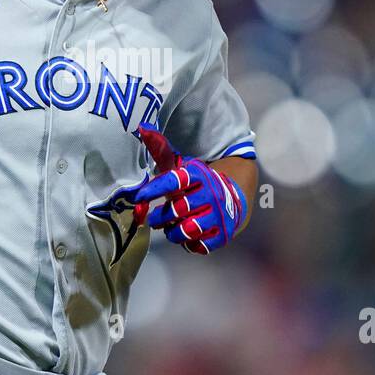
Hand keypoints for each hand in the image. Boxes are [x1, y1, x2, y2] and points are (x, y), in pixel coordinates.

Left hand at [131, 126, 246, 254]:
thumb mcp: (183, 167)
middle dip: (160, 216)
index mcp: (199, 175)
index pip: (175, 181)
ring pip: (187, 230)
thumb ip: (163, 152)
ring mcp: (219, 216)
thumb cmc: (198, 184)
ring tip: (170, 227)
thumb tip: (142, 128)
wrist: (234, 198)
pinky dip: (188, 244)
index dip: (155, 189)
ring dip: (172, 232)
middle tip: (154, 218)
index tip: (140, 197)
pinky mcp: (223, 234)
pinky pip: (199, 245)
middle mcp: (211, 194)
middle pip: (178, 209)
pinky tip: (186, 236)